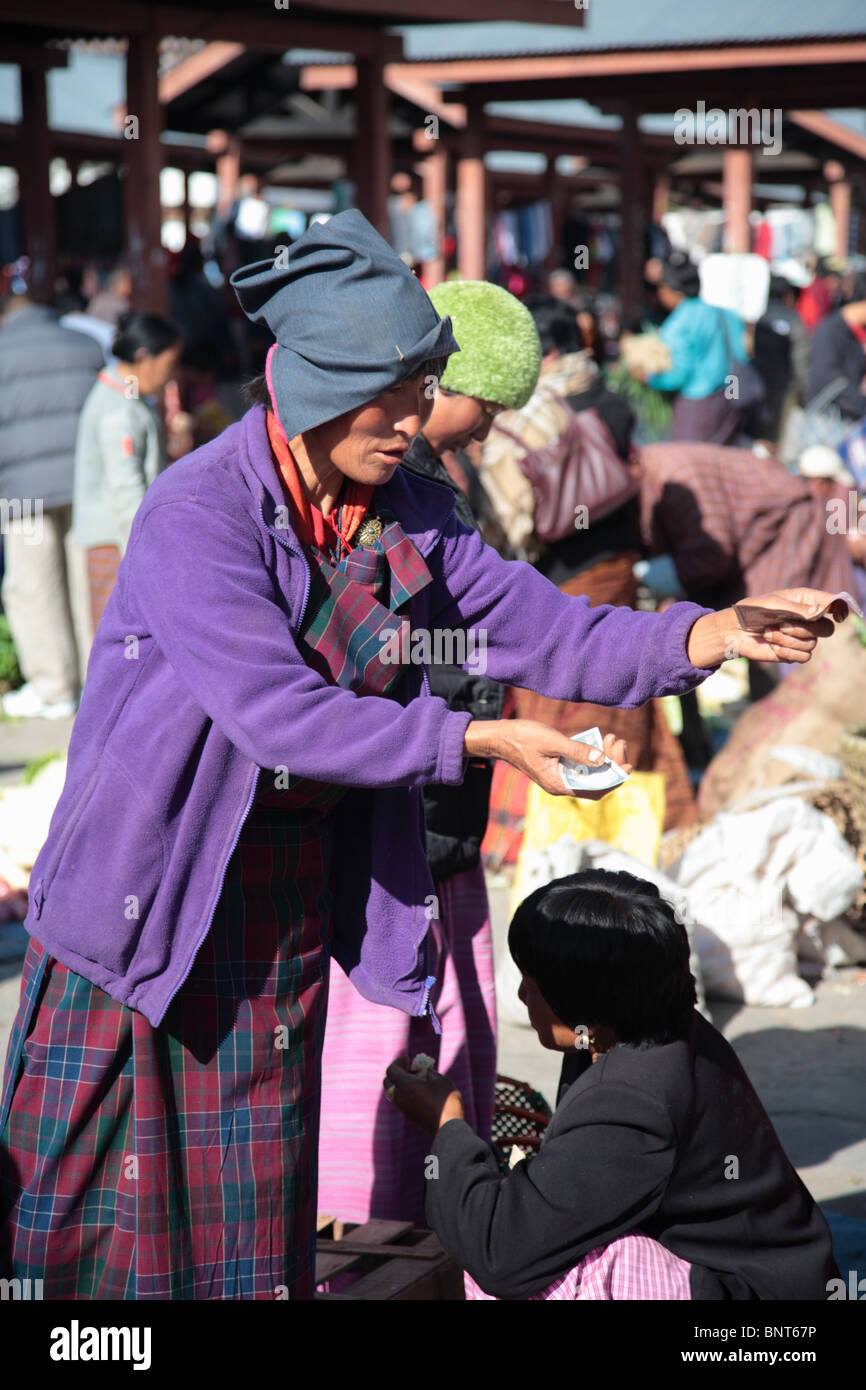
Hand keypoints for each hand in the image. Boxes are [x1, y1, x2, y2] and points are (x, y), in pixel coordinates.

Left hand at [383, 1055, 463, 1135]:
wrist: (449, 1128)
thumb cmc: (447, 1102)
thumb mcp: (441, 1080)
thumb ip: (430, 1073)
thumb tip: (426, 1072)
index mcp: (406, 1086)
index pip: (391, 1071)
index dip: (398, 1062)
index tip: (408, 1059)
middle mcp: (401, 1098)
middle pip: (388, 1082)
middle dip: (396, 1073)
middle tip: (410, 1069)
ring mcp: (404, 1109)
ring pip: (393, 1093)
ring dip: (401, 1084)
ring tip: (418, 1080)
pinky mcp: (410, 1117)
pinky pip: (401, 1101)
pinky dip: (405, 1093)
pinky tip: (421, 1092)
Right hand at [465, 720, 631, 797]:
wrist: (501, 737)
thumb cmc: (522, 738)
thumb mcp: (552, 741)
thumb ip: (577, 751)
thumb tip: (602, 759)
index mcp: (559, 784)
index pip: (595, 790)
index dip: (614, 779)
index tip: (627, 764)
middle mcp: (562, 785)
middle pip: (596, 783)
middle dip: (612, 764)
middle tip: (618, 741)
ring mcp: (560, 776)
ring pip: (591, 773)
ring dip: (605, 758)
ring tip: (612, 737)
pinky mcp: (559, 767)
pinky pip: (582, 766)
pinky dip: (594, 755)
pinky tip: (599, 739)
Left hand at [686, 589, 837, 666]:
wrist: (734, 633)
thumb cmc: (750, 612)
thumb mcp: (772, 605)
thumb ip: (796, 609)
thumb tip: (819, 612)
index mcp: (804, 600)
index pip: (831, 603)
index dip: (838, 608)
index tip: (838, 614)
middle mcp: (807, 618)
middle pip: (826, 628)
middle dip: (804, 629)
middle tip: (782, 626)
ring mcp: (801, 636)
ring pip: (812, 644)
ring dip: (787, 640)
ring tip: (769, 634)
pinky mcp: (794, 651)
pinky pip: (803, 656)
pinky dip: (787, 652)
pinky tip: (772, 646)